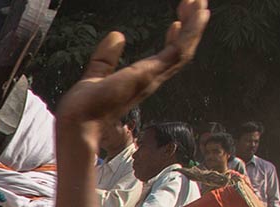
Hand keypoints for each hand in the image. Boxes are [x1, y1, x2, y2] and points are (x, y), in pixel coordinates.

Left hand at [54, 0, 208, 133]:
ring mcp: (153, 78)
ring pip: (184, 49)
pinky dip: (191, 32)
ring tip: (200, 3)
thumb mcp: (96, 74)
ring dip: (195, 26)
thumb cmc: (82, 110)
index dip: (172, 40)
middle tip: (195, 5)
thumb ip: (106, 58)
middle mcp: (150, 80)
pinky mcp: (151, 74)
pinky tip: (197, 15)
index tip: (176, 22)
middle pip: (179, 52)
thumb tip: (116, 35)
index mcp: (138, 80)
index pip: (164, 59)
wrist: (78, 122)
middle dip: (189, 29)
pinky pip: (179, 51)